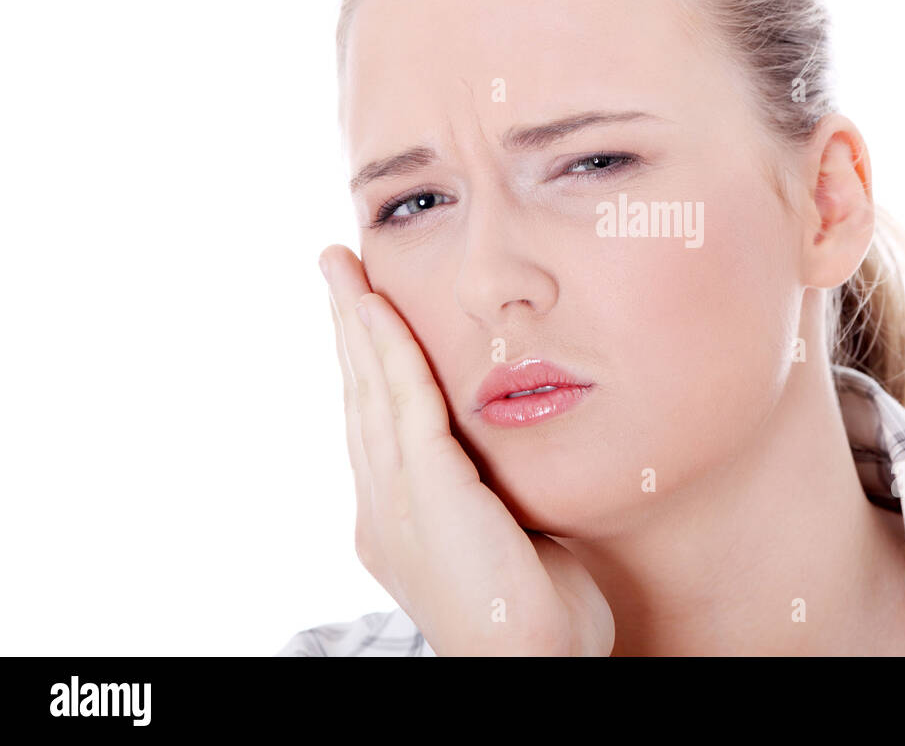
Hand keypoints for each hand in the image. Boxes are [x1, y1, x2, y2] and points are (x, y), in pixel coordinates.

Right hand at [318, 244, 614, 655]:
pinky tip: (376, 307)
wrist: (536, 667)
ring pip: (371, 392)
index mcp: (399, 521)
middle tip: (334, 267)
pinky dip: (387, 350)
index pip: (377, 423)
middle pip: (359, 398)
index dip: (366, 362)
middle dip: (347, 327)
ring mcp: (396, 504)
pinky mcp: (426, 495)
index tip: (363, 309)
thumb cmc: (540, 616)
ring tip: (341, 269)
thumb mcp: (511, 537)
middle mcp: (384, 509)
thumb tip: (503, 462)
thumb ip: (492, 493)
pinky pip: (403, 405)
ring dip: (357, 322)